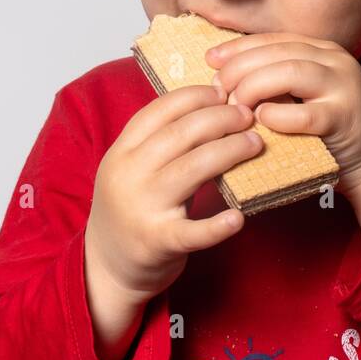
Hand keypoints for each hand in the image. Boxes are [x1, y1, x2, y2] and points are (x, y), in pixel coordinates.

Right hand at [85, 83, 263, 306]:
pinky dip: (217, 225)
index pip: (159, 111)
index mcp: (121, 152)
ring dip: (230, 151)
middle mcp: (128, 175)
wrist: (106, 268)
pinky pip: (192, 232)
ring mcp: (142, 209)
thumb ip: (161, 143)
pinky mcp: (158, 242)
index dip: (194, 97)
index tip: (224, 91)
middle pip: (180, 134)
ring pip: (192, 169)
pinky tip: (238, 218)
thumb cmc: (131, 209)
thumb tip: (213, 108)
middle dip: (220, 118)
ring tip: (255, 144)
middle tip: (248, 114)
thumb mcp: (133, 169)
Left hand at [205, 32, 360, 198]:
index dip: (239, 47)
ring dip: (255, 86)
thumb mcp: (299, 96)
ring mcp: (344, 86)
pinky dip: (278, 115)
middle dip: (241, 67)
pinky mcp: (345, 118)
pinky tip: (261, 120)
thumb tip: (219, 74)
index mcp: (322, 50)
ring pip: (292, 72)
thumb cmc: (327, 131)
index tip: (211, 60)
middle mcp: (336, 60)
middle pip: (279, 52)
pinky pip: (306, 114)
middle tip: (219, 89)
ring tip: (236, 104)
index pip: (274, 39)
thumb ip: (271, 80)